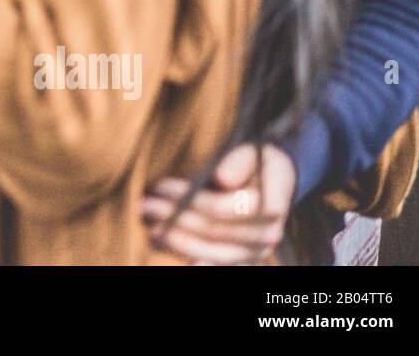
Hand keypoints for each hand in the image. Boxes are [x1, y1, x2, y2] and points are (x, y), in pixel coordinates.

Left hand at [142, 143, 295, 263]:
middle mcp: (268, 234)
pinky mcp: (245, 260)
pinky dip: (198, 262)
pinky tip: (180, 260)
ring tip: (152, 229)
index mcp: (272, 205)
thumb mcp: (251, 151)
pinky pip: (221, 266)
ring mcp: (257, 251)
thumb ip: (239, 162)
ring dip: (181, 242)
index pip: (225, 207)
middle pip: (216, 231)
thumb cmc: (254, 162)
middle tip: (146, 205)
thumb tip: (223, 178)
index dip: (191, 198)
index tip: (161, 185)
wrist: (272, 183)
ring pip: (216, 254)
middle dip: (177, 218)